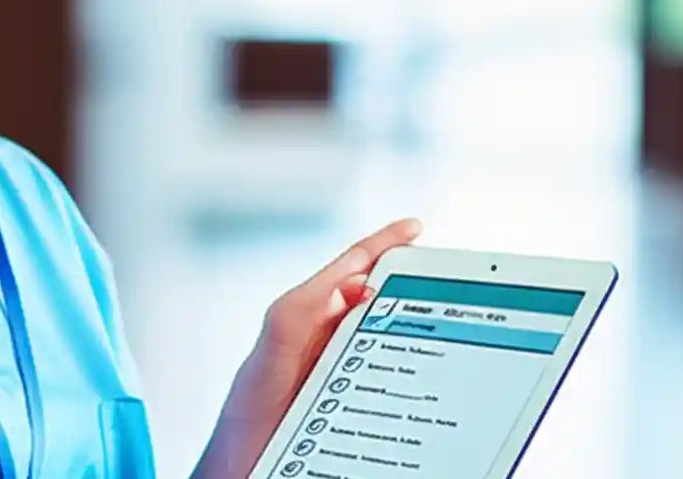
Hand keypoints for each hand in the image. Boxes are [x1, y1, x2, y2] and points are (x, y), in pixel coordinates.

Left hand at [193, 218, 422, 478]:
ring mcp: (331, 373)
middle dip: (406, 280)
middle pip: (370, 299)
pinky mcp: (341, 405)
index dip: (379, 245)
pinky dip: (406, 365)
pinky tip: (428, 374)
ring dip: (413, 322)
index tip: (413, 227)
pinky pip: (381, 376)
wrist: (235, 476)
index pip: (346, 271)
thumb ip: (295, 320)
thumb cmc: (243, 427)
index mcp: (299, 324)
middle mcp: (316, 344)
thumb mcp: (268, 363)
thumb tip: (354, 280)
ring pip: (381, 336)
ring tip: (447, 315)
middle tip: (446, 273)